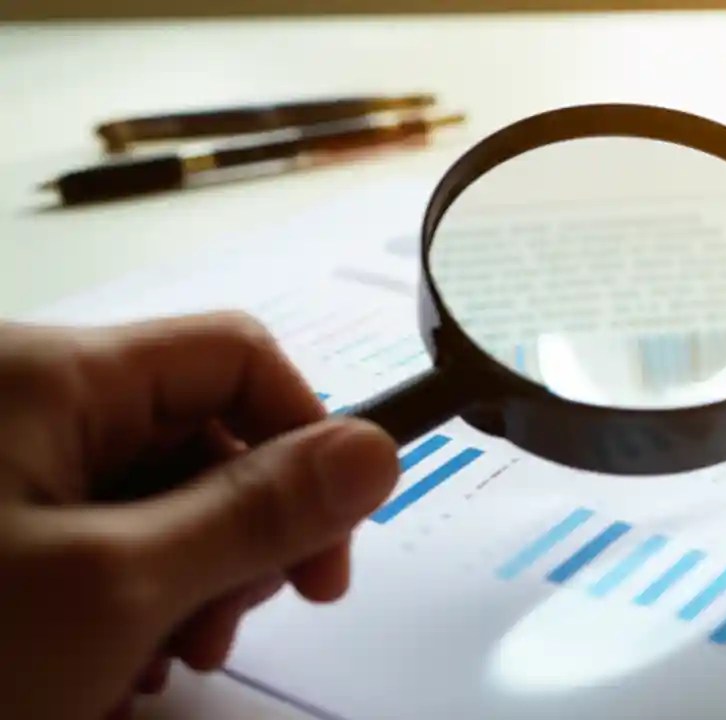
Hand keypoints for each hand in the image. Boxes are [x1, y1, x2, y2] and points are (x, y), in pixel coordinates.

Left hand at [0, 313, 400, 719]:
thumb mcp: (115, 590)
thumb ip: (259, 513)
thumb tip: (380, 449)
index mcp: (55, 377)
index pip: (239, 358)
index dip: (307, 441)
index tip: (325, 554)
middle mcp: (26, 400)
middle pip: (198, 435)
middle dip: (236, 539)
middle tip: (219, 634)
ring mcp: (0, 465)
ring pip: (152, 500)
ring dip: (181, 587)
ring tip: (149, 668)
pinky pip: (91, 537)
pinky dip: (119, 603)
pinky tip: (96, 673)